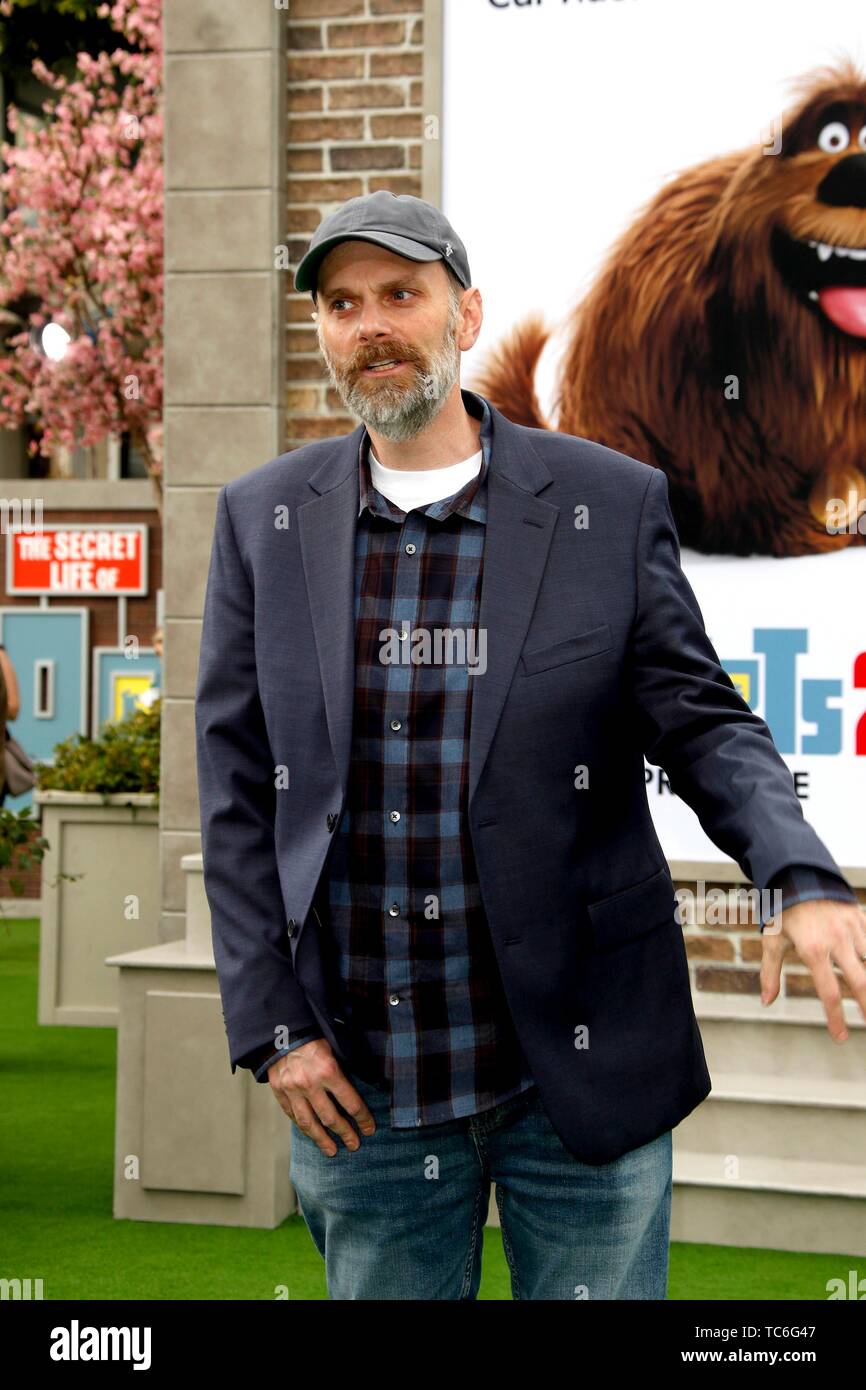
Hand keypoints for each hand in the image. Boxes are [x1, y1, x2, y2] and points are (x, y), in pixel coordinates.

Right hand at [267, 1036, 375, 1156]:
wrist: (281, 1029)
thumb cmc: (313, 1036)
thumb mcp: (335, 1045)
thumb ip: (347, 1067)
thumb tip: (369, 1082)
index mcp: (328, 1070)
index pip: (350, 1102)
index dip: (362, 1118)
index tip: (369, 1129)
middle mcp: (310, 1083)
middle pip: (330, 1118)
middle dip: (345, 1133)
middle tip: (354, 1145)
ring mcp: (292, 1090)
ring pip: (309, 1123)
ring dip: (322, 1139)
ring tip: (332, 1151)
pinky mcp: (279, 1092)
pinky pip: (293, 1116)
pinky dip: (303, 1127)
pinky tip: (311, 1134)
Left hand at [761, 898, 865, 1041]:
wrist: (798, 874)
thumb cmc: (783, 912)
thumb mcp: (772, 941)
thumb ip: (770, 972)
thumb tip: (766, 1002)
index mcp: (813, 949)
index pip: (829, 992)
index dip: (836, 1018)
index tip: (840, 1038)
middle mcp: (836, 940)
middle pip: (861, 982)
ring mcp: (852, 929)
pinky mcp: (861, 918)